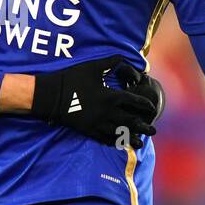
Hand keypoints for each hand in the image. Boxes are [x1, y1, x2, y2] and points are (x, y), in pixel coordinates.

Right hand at [31, 57, 157, 146]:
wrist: (51, 96)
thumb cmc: (72, 79)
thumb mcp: (93, 67)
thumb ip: (112, 62)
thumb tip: (125, 60)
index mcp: (111, 97)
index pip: (134, 102)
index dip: (144, 105)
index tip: (152, 108)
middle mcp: (108, 112)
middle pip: (131, 121)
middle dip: (143, 126)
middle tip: (153, 129)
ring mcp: (98, 124)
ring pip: (120, 133)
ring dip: (132, 138)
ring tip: (141, 143)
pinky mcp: (88, 130)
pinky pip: (105, 139)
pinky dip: (114, 142)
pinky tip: (120, 144)